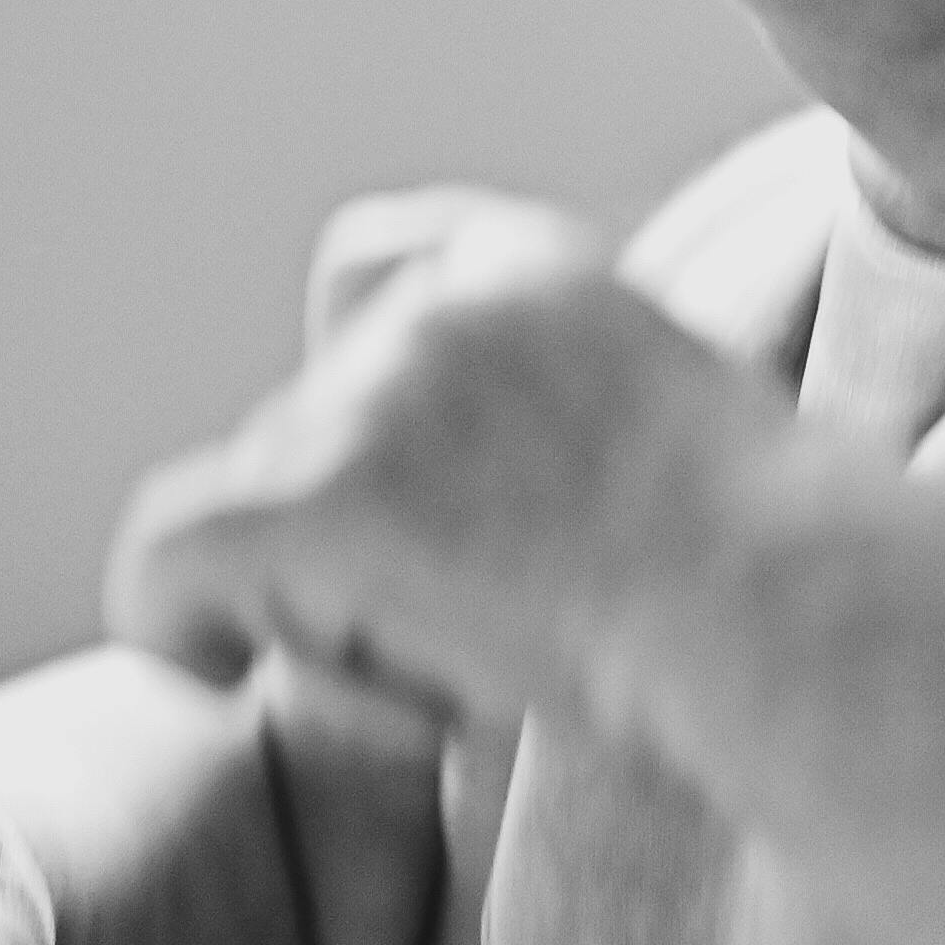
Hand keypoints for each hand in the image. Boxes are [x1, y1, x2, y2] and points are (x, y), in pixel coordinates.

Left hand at [105, 187, 783, 733]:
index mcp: (537, 269)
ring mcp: (374, 392)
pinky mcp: (320, 494)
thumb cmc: (767, 565)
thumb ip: (564, 425)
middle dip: (342, 527)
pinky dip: (173, 619)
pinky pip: (168, 554)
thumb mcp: (678, 431)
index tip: (401, 488)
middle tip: (441, 627)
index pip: (372, 268)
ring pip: (258, 503)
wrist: (776, 594)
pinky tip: (212, 676)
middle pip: (304, 414)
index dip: (353, 387)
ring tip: (430, 667)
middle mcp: (437, 304)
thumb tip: (489, 519)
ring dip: (311, 592)